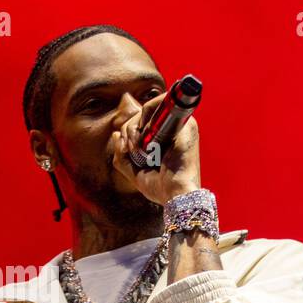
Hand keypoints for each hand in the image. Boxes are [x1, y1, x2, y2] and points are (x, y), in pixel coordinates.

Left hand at [110, 91, 201, 205]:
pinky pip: (158, 107)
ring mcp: (182, 123)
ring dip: (133, 131)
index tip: (126, 149)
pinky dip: (143, 124)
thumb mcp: (135, 171)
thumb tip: (116, 134)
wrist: (175, 195)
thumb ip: (122, 155)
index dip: (130, 131)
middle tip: (130, 151)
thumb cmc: (160, 187)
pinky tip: (142, 146)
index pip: (143, 121)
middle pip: (142, 115)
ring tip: (138, 152)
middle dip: (128, 131)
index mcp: (167, 136)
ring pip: (146, 110)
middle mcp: (175, 127)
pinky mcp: (186, 123)